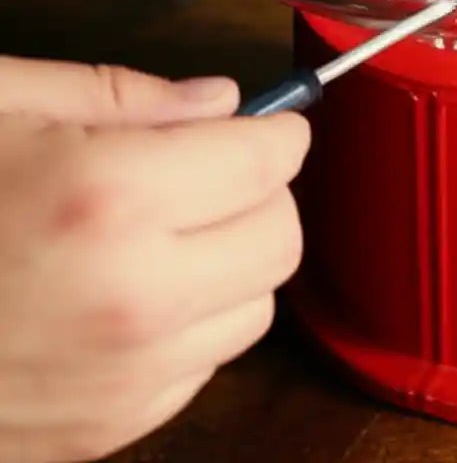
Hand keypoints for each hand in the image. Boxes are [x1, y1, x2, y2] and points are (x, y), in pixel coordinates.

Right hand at [0, 56, 309, 461]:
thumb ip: (116, 98)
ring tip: (150, 237)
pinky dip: (184, 326)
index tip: (263, 124)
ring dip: (227, 264)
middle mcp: (135, 301)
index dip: (272, 132)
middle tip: (206, 174)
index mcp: (106, 201)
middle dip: (257, 197)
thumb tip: (219, 102)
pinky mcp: (106, 434)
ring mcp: (124, 382)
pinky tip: (114, 297)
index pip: (267, 160)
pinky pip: (200, 365)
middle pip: (280, 239)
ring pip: (253, 308)